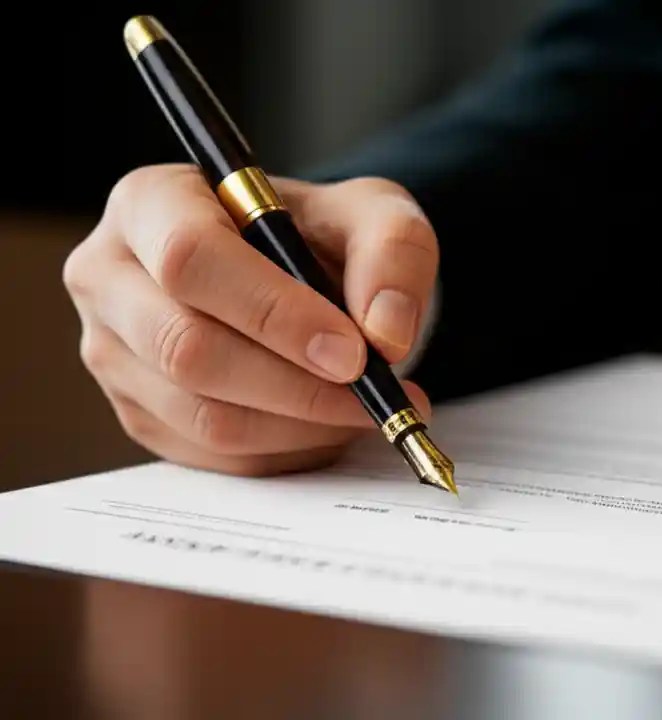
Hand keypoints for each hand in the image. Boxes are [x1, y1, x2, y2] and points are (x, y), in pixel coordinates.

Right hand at [64, 164, 435, 474]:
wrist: (302, 275)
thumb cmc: (324, 234)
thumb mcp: (375, 214)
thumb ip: (394, 251)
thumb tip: (386, 332)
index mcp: (152, 202)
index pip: (190, 258)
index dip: (273, 313)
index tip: (351, 351)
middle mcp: (110, 276)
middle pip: (185, 348)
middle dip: (294, 384)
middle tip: (373, 394)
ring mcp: (113, 352)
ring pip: (202, 414)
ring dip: (301, 425)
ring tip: (367, 409)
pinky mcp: (139, 413)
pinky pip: (214, 455)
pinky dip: (287, 451)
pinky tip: (330, 424)